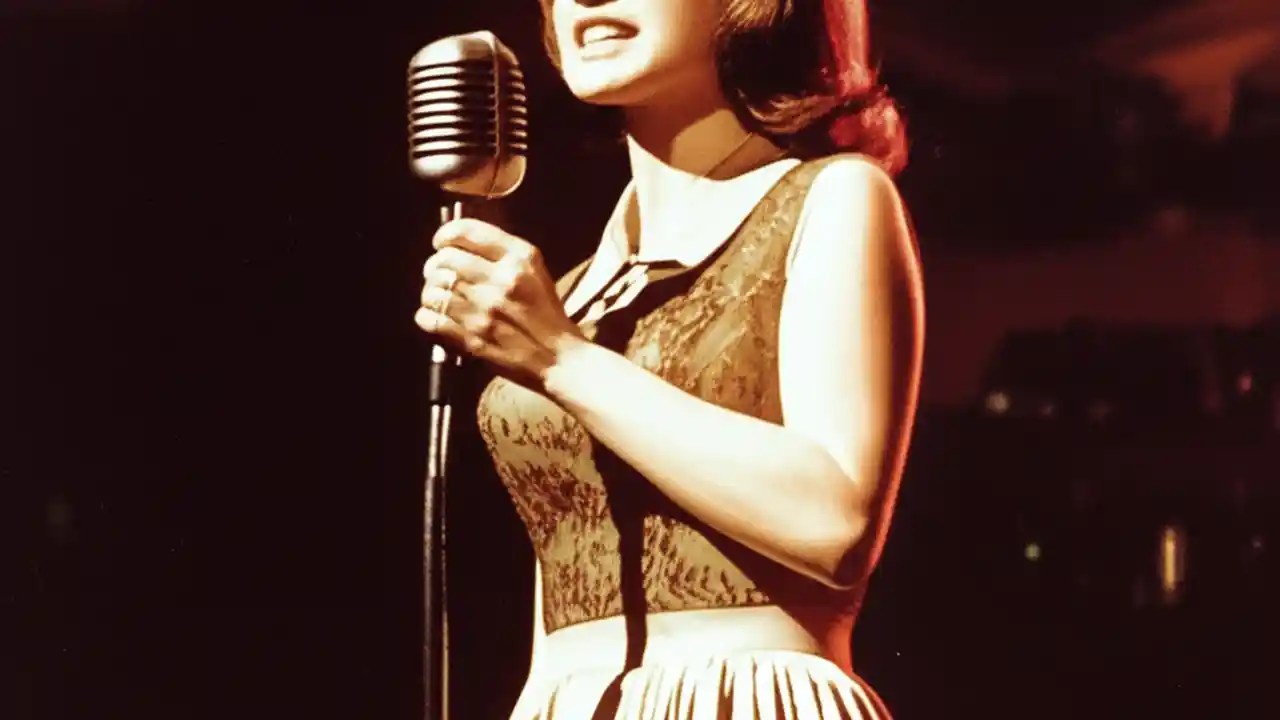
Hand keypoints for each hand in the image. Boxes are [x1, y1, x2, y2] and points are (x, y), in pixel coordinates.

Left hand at [415, 218, 585, 390]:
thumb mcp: (534, 271)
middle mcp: (499, 281)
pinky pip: (430, 319)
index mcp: (518, 259)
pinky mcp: (471, 338)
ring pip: (433, 289)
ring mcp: (483, 311)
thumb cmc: (546, 313)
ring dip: (431, 292)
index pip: (465, 232)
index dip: (445, 235)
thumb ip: (501, 252)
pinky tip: (438, 317)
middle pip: (443, 260)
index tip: (442, 244)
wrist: (558, 358)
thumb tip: (459, 243)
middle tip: (439, 274)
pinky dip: (427, 316)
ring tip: (440, 297)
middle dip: (435, 266)